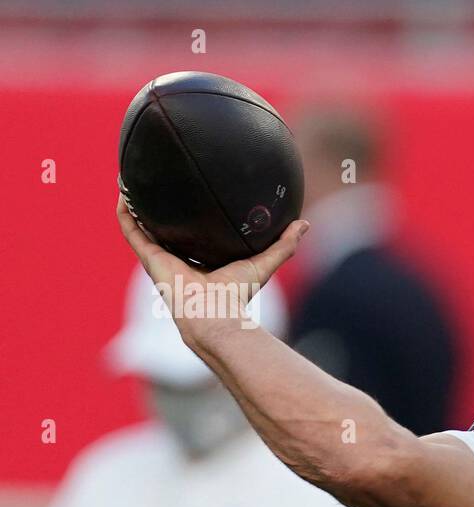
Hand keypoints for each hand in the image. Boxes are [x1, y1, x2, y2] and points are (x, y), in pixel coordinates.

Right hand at [116, 194, 308, 328]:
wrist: (215, 315)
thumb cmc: (238, 295)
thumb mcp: (264, 263)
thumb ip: (284, 245)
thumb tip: (304, 223)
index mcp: (202, 258)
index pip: (194, 233)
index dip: (191, 215)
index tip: (192, 192)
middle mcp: (179, 257)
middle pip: (165, 227)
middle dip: (160, 206)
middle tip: (158, 179)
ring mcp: (162, 257)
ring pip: (142, 225)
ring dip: (135, 203)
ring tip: (130, 179)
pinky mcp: (149, 258)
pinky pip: (132, 230)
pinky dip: (125, 212)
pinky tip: (123, 192)